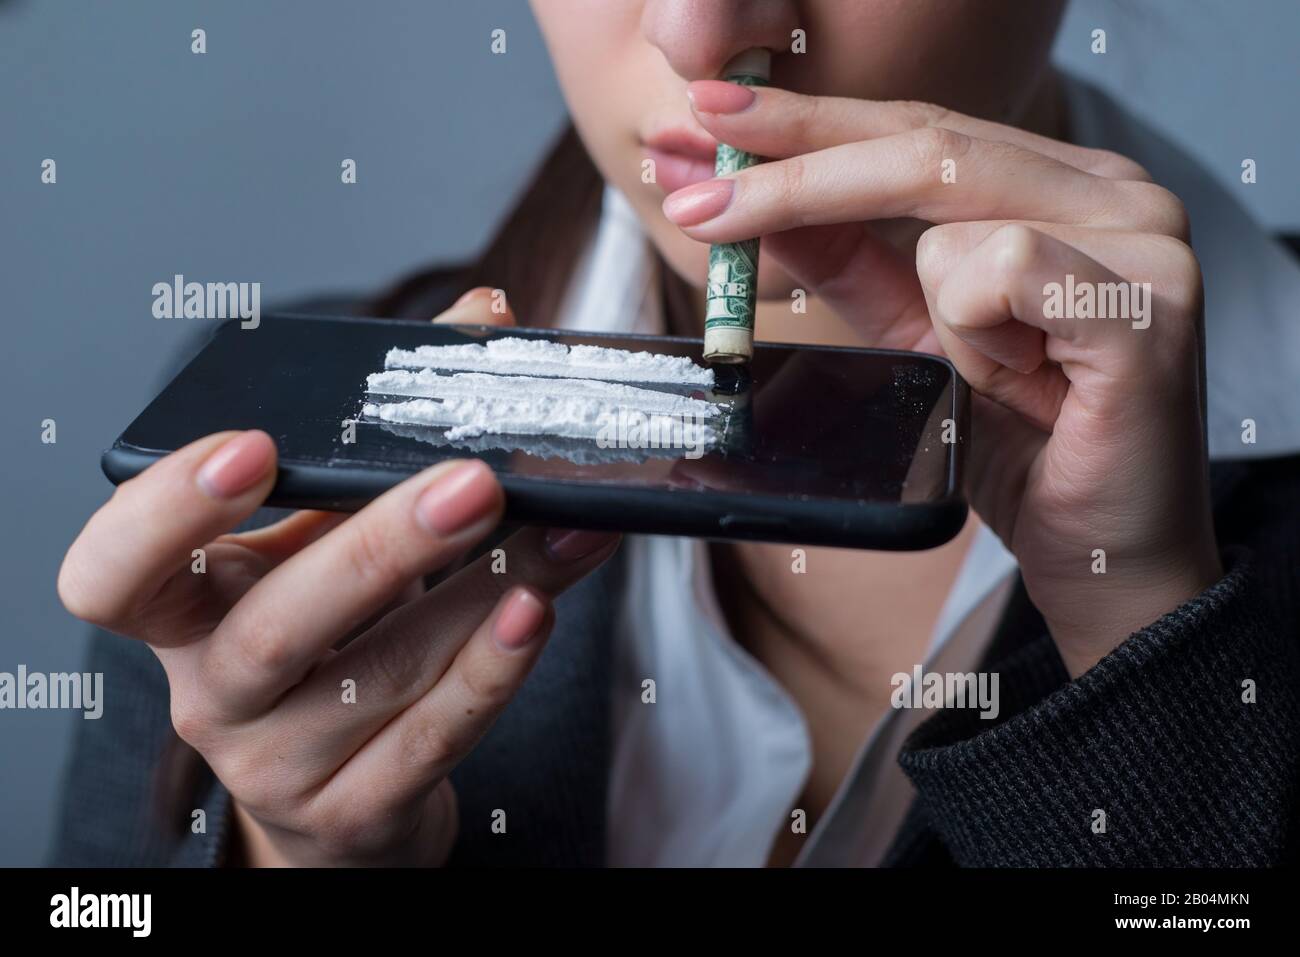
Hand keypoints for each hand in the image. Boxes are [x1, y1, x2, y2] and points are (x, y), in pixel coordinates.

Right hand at [58, 289, 620, 864]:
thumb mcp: (329, 535)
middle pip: (274, 627)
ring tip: (553, 534)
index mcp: (187, 609)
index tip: (250, 449)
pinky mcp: (355, 812)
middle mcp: (214, 692)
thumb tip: (483, 318)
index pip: (113, 575)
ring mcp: (280, 763)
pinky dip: (492, 673)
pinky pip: (429, 743)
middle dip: (379, 547)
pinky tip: (539, 612)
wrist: (346, 786)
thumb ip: (390, 427)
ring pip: (376, 679)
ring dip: (477, 598)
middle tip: (473, 482)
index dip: (163, 515)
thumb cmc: (333, 637)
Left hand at [666, 83, 1221, 676]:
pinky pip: (1004, 270)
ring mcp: (1145, 237)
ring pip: (953, 221)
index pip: (918, 128)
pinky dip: (983, 336)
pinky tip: (1030, 383)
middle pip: (924, 144)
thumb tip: (751, 197)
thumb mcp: (914, 337)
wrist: (1103, 556)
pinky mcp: (1152, 300)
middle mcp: (1112, 191)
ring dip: (940, 316)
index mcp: (1061, 185)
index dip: (808, 122)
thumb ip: (851, 260)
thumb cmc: (1020, 446)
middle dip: (793, 173)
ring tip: (1000, 379)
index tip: (708, 119)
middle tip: (693, 197)